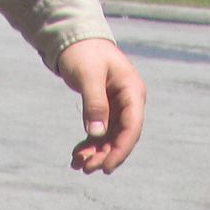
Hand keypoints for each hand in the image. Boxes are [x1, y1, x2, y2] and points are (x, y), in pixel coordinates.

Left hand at [59, 38, 145, 174]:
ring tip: (78, 165)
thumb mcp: (88, 76)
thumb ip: (94, 103)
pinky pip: (100, 133)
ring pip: (110, 138)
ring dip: (96, 154)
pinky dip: (89, 145)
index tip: (107, 166)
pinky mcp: (105, 110)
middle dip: (106, 155)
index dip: (121, 149)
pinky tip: (76, 156)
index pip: (132, 126)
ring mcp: (118, 107)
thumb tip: (97, 133)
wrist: (76, 40)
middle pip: (122, 136)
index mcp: (132, 90)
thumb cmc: (84, 52)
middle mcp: (129, 101)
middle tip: (87, 169)